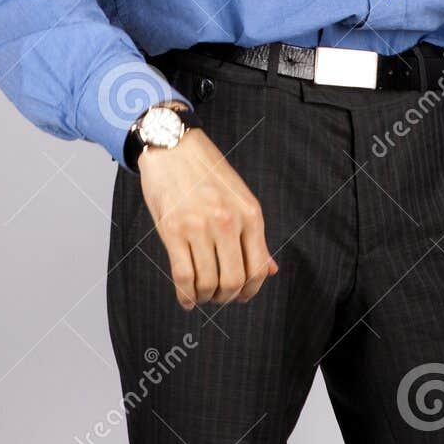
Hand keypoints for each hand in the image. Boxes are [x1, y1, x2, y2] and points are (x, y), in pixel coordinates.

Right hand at [137, 128, 277, 309]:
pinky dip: (184, 294)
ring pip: (207, 282)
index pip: (258, 268)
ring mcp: (199, 227)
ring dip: (204, 297)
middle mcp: (228, 222)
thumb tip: (270, 269)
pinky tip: (185, 298)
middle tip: (218, 297)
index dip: (250, 290)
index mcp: (250, 214)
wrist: (173, 146)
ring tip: (200, 295)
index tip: (241, 296)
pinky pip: (183, 275)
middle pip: (233, 280)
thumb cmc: (206, 171)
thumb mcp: (240, 198)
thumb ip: (255, 236)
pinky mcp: (172, 230)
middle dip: (226, 297)